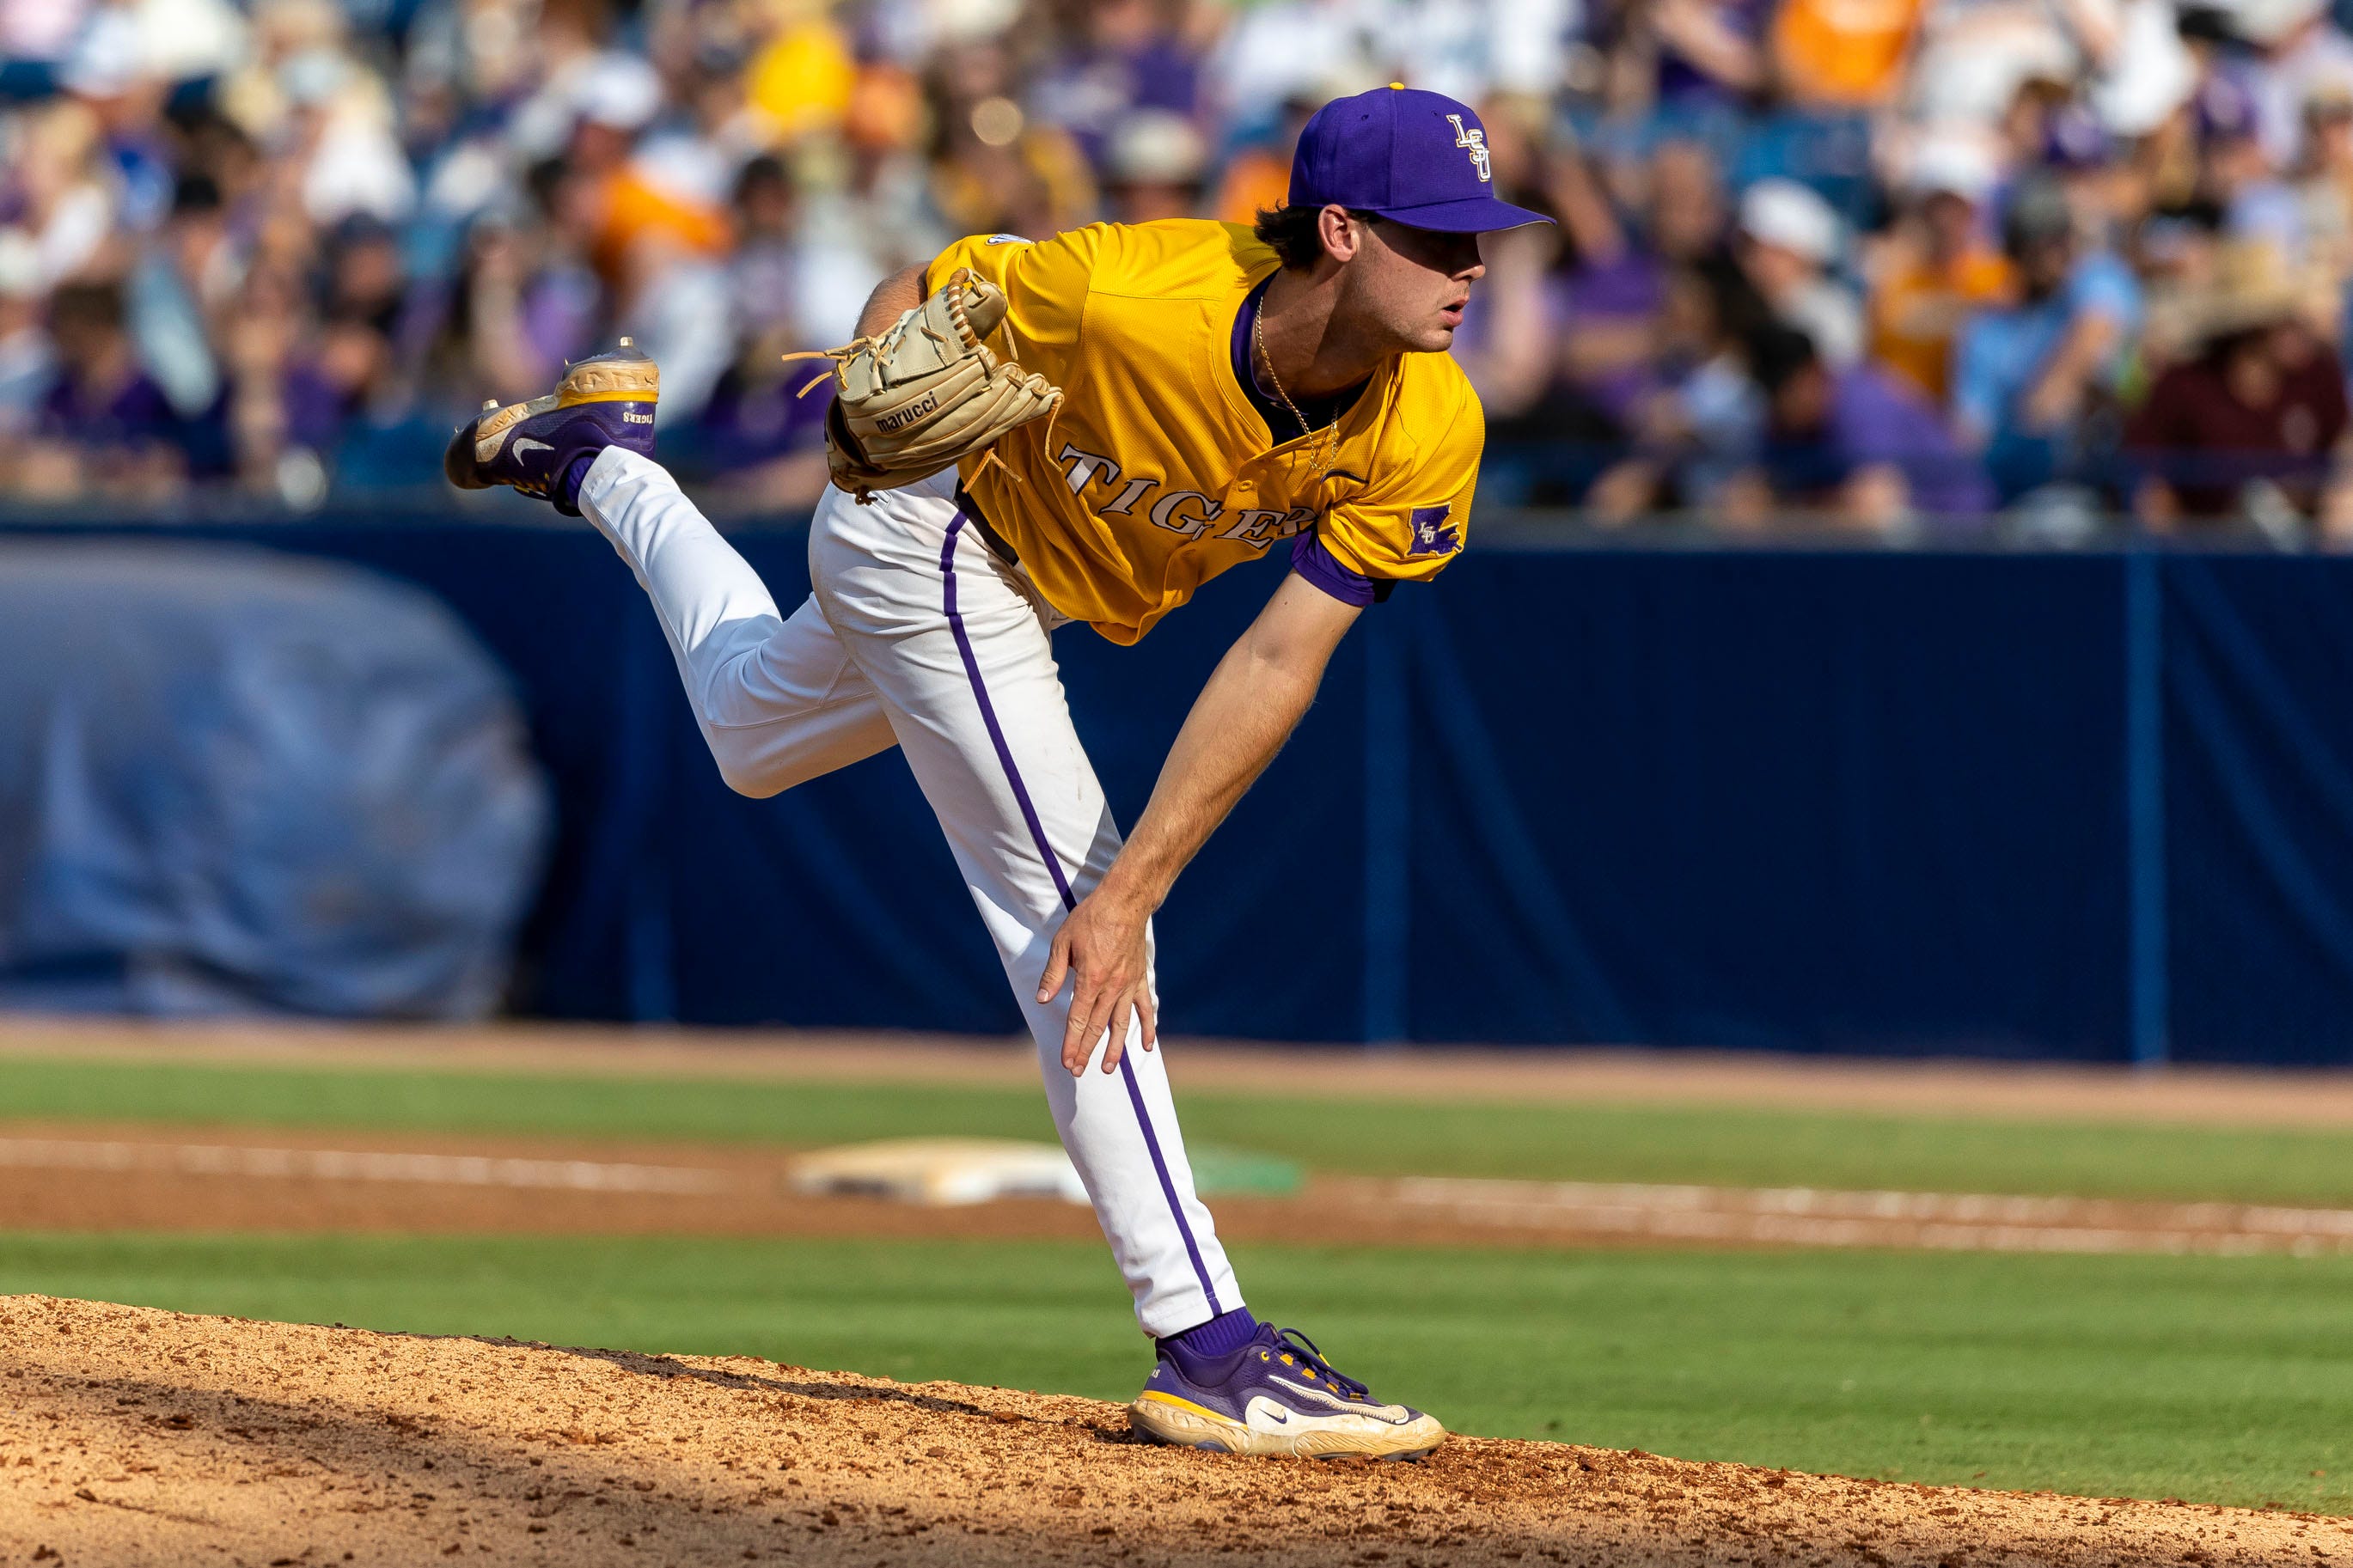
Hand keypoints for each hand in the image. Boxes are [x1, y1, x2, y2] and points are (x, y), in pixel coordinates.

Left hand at [1037, 881, 1157, 1076]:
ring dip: (1115, 1049)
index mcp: (1091, 979)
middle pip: (1097, 1027)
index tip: (1067, 1062)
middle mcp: (1112, 987)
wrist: (1124, 902)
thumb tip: (1042, 1000)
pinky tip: (1147, 1047)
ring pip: (1122, 1023)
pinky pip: (1146, 1008)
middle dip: (1086, 1050)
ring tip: (1108, 1069)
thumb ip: (1053, 974)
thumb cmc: (1090, 919)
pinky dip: (1147, 1028)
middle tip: (1078, 1070)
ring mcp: (1129, 985)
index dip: (1071, 1043)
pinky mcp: (1140, 979)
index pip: (1078, 1019)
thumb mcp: (1062, 942)